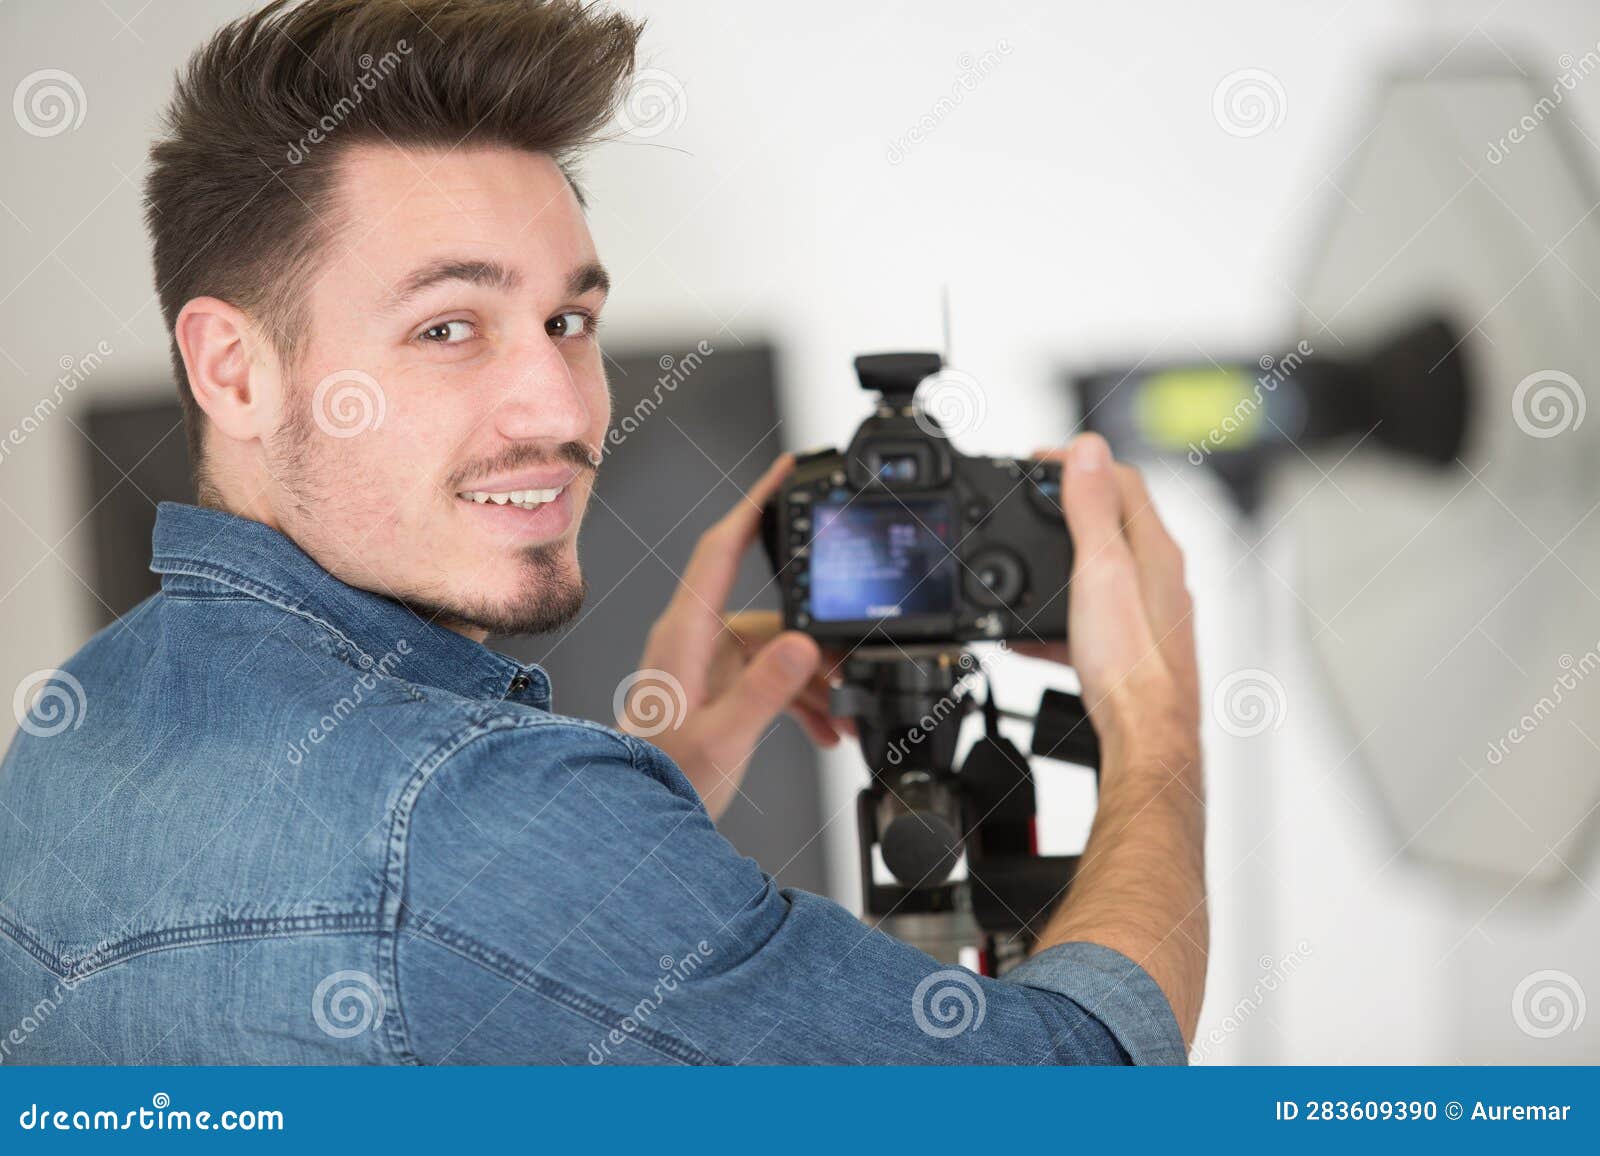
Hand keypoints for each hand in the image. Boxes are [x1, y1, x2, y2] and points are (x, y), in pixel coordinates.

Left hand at [619, 456, 851, 818]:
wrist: (637, 819)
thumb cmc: (662, 780)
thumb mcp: (722, 738)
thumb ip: (765, 692)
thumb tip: (803, 644)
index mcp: (686, 634)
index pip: (723, 547)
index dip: (758, 502)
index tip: (790, 468)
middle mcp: (695, 640)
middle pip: (769, 606)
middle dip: (818, 632)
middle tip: (858, 655)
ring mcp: (707, 665)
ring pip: (777, 647)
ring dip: (815, 678)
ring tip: (845, 714)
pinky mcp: (718, 690)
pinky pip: (771, 677)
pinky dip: (802, 698)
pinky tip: (828, 729)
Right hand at [1032, 434, 1198, 766]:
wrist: (1146, 741)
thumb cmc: (1130, 666)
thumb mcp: (1100, 573)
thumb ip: (1092, 510)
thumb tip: (1088, 450)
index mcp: (1155, 550)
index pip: (1120, 479)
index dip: (1076, 461)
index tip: (1035, 461)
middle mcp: (1159, 577)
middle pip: (1108, 521)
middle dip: (1060, 509)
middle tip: (1023, 506)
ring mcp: (1147, 613)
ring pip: (1095, 571)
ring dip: (1054, 565)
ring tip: (1016, 574)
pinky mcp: (1131, 647)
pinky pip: (1088, 616)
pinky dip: (1056, 616)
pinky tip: (1029, 636)